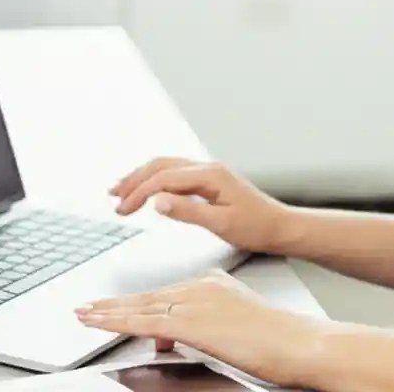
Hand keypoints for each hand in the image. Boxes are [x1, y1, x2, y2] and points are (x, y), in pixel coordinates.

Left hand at [75, 270, 328, 388]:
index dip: (134, 303)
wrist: (297, 342)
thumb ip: (198, 331)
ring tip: (84, 315)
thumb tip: (167, 341)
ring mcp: (195, 304)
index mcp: (210, 284)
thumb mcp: (231, 329)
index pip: (163, 295)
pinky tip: (100, 323)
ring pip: (141, 308)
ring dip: (107, 313)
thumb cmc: (275, 340)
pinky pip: (145, 323)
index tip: (111, 306)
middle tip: (87, 307)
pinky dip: (117, 321)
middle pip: (147, 298)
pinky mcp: (192, 323)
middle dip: (114, 305)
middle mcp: (200, 288)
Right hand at [110, 157, 294, 254]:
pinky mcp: (209, 182)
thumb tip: (157, 202)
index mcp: (210, 175)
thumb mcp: (221, 224)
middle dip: (134, 180)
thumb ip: (188, 212)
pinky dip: (156, 181)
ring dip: (142, 177)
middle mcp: (208, 168)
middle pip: (161, 165)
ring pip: (167, 167)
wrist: (280, 227)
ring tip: (121, 191)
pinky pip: (176, 174)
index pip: (164, 177)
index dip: (140, 192)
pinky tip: (148, 191)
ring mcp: (208, 173)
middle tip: (114, 198)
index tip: (123, 208)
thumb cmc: (256, 227)